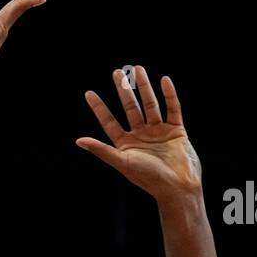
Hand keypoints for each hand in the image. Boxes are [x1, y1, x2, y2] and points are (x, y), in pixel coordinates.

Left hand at [77, 68, 200, 202]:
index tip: (89, 93)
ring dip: (144, 87)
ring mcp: (158, 132)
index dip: (99, 108)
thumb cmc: (149, 178)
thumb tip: (79, 140)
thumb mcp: (122, 162)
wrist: (178, 187)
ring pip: (150, 105)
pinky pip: (173, 108)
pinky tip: (164, 81)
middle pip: (130, 108)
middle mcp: (141, 136)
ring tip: (138, 69)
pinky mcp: (176, 130)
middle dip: (123, 91)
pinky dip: (169, 95)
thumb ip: (101, 150)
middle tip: (117, 72)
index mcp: (125, 145)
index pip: (109, 122)